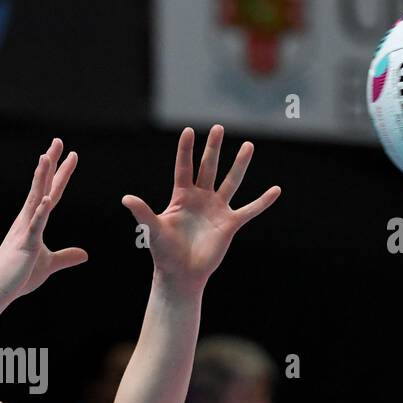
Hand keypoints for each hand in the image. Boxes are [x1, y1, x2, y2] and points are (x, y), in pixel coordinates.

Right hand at [0, 138, 87, 308]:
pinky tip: (46, 198)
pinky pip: (34, 226)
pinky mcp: (25, 245)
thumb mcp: (48, 265)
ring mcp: (25, 230)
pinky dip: (40, 212)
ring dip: (41, 178)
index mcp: (34, 223)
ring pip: (35, 198)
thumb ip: (65, 257)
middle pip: (42, 186)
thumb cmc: (18, 277)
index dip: (61, 174)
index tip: (70, 155)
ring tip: (46, 156)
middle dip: (51, 164)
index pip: (51, 193)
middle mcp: (27, 220)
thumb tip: (85, 254)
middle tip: (58, 141)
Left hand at [122, 126, 280, 285]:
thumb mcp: (152, 229)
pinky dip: (263, 201)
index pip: (184, 168)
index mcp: (181, 197)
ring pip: (230, 182)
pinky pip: (250, 210)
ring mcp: (216, 210)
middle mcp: (200, 199)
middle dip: (213, 148)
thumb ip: (142, 212)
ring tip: (248, 145)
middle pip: (208, 168)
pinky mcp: (230, 224)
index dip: (186, 150)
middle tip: (218, 127)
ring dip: (240, 164)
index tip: (189, 130)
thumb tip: (125, 198)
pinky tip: (276, 190)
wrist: (180, 274)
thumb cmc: (164, 252)